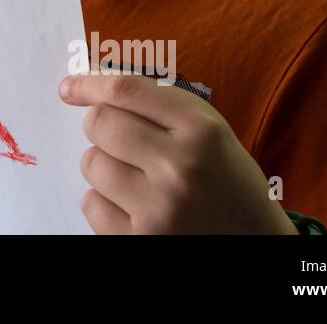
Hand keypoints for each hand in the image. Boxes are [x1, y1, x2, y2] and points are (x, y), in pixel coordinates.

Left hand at [59, 72, 296, 233]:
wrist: (257, 243)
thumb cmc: (226, 180)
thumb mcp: (211, 132)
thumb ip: (159, 104)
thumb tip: (89, 84)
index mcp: (202, 130)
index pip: (125, 90)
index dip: (89, 83)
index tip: (69, 87)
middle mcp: (180, 167)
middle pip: (99, 123)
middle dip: (100, 126)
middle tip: (119, 139)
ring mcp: (159, 208)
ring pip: (92, 163)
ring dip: (104, 165)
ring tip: (137, 178)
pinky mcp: (141, 240)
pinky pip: (91, 204)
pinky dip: (104, 201)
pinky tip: (133, 206)